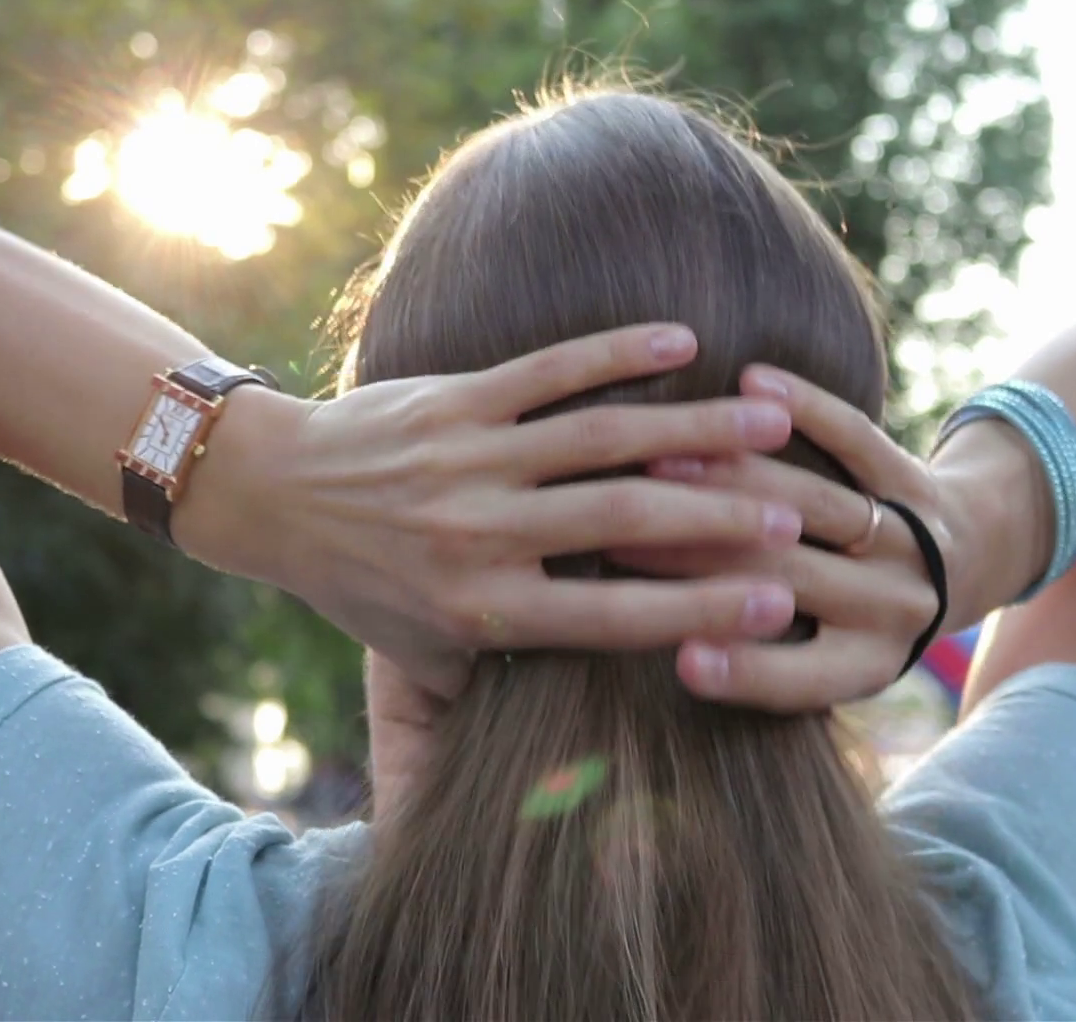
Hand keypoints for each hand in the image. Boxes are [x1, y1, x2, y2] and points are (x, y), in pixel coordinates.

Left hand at [234, 325, 807, 698]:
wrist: (274, 494)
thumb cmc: (360, 585)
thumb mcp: (423, 654)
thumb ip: (499, 681)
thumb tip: (583, 736)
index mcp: (483, 609)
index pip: (614, 618)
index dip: (703, 612)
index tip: (781, 603)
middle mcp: (482, 534)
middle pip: (625, 523)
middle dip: (721, 519)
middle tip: (801, 516)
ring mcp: (470, 460)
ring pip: (600, 438)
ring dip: (693, 427)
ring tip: (770, 418)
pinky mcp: (455, 399)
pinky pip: (548, 371)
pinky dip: (615, 352)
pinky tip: (679, 339)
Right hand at [611, 365, 959, 710]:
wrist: (966, 557)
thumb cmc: (853, 617)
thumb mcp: (824, 655)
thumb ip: (752, 651)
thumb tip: (633, 636)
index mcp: (866, 665)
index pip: (800, 679)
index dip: (741, 672)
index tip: (681, 657)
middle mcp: (898, 608)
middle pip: (792, 577)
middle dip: (702, 555)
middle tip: (618, 533)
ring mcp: (912, 536)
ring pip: (815, 504)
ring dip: (734, 481)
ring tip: (658, 461)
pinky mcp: (912, 472)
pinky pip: (855, 435)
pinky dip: (806, 407)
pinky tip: (751, 383)